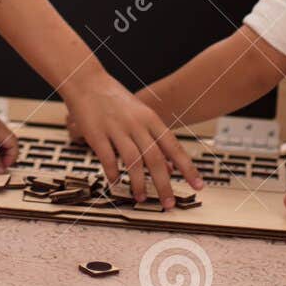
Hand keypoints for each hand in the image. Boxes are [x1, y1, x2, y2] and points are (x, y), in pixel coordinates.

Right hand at [61, 74, 200, 207]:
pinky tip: (115, 182)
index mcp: (150, 119)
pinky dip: (113, 173)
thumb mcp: (142, 115)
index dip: (187, 168)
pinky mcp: (96, 134)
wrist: (87, 82)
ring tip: (141, 197)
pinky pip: (107, 158)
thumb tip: (170, 167)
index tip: (198, 186)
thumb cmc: (116, 100)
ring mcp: (116, 129)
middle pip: (156, 158)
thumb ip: (156, 140)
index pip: (174, 147)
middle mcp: (136, 124)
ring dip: (139, 183)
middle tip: (169, 204)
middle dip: (164, 185)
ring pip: (133, 161)